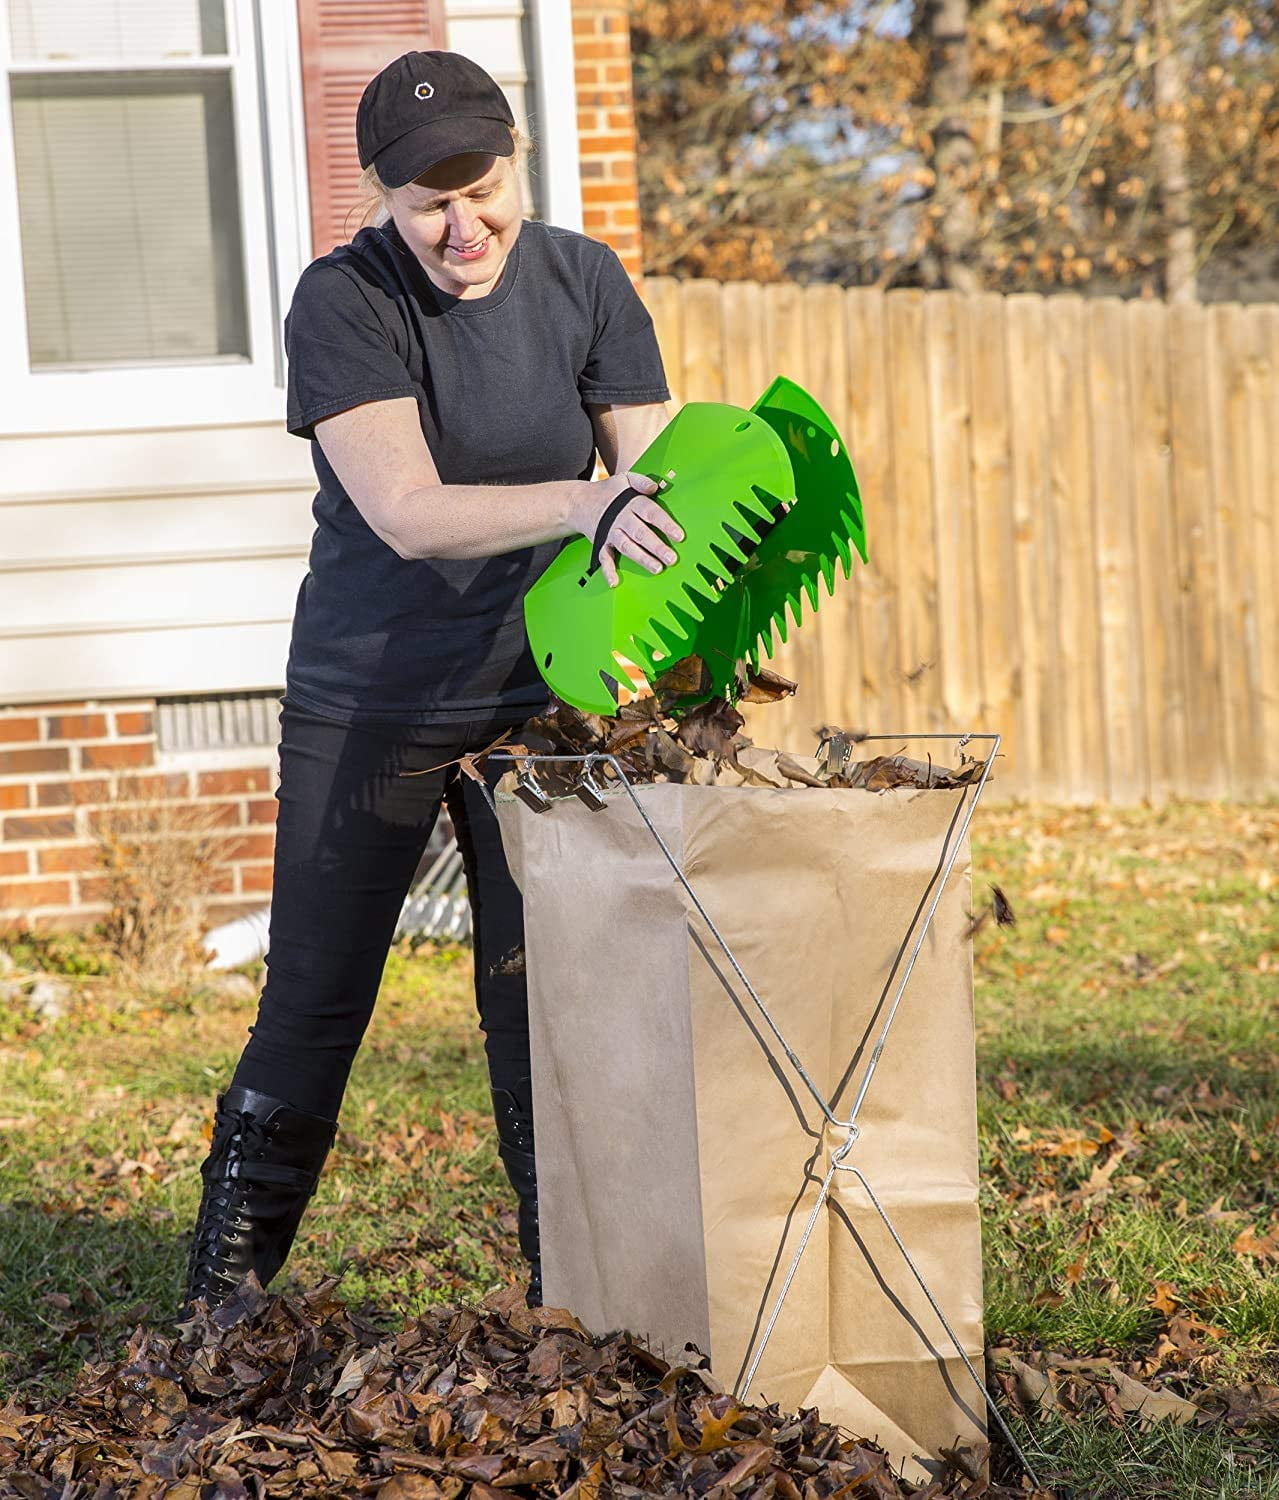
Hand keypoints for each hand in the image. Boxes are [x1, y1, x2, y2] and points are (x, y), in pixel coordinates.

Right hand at [575, 471, 684, 588]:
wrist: (578, 502)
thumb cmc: (608, 491)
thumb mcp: (625, 478)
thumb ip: (641, 481)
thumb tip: (655, 487)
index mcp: (629, 503)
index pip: (650, 513)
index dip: (665, 524)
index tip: (679, 536)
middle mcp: (620, 518)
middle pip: (640, 533)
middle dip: (656, 546)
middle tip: (671, 558)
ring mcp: (610, 532)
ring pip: (627, 547)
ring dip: (642, 558)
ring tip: (657, 568)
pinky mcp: (601, 543)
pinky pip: (604, 558)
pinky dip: (608, 570)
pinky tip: (614, 582)